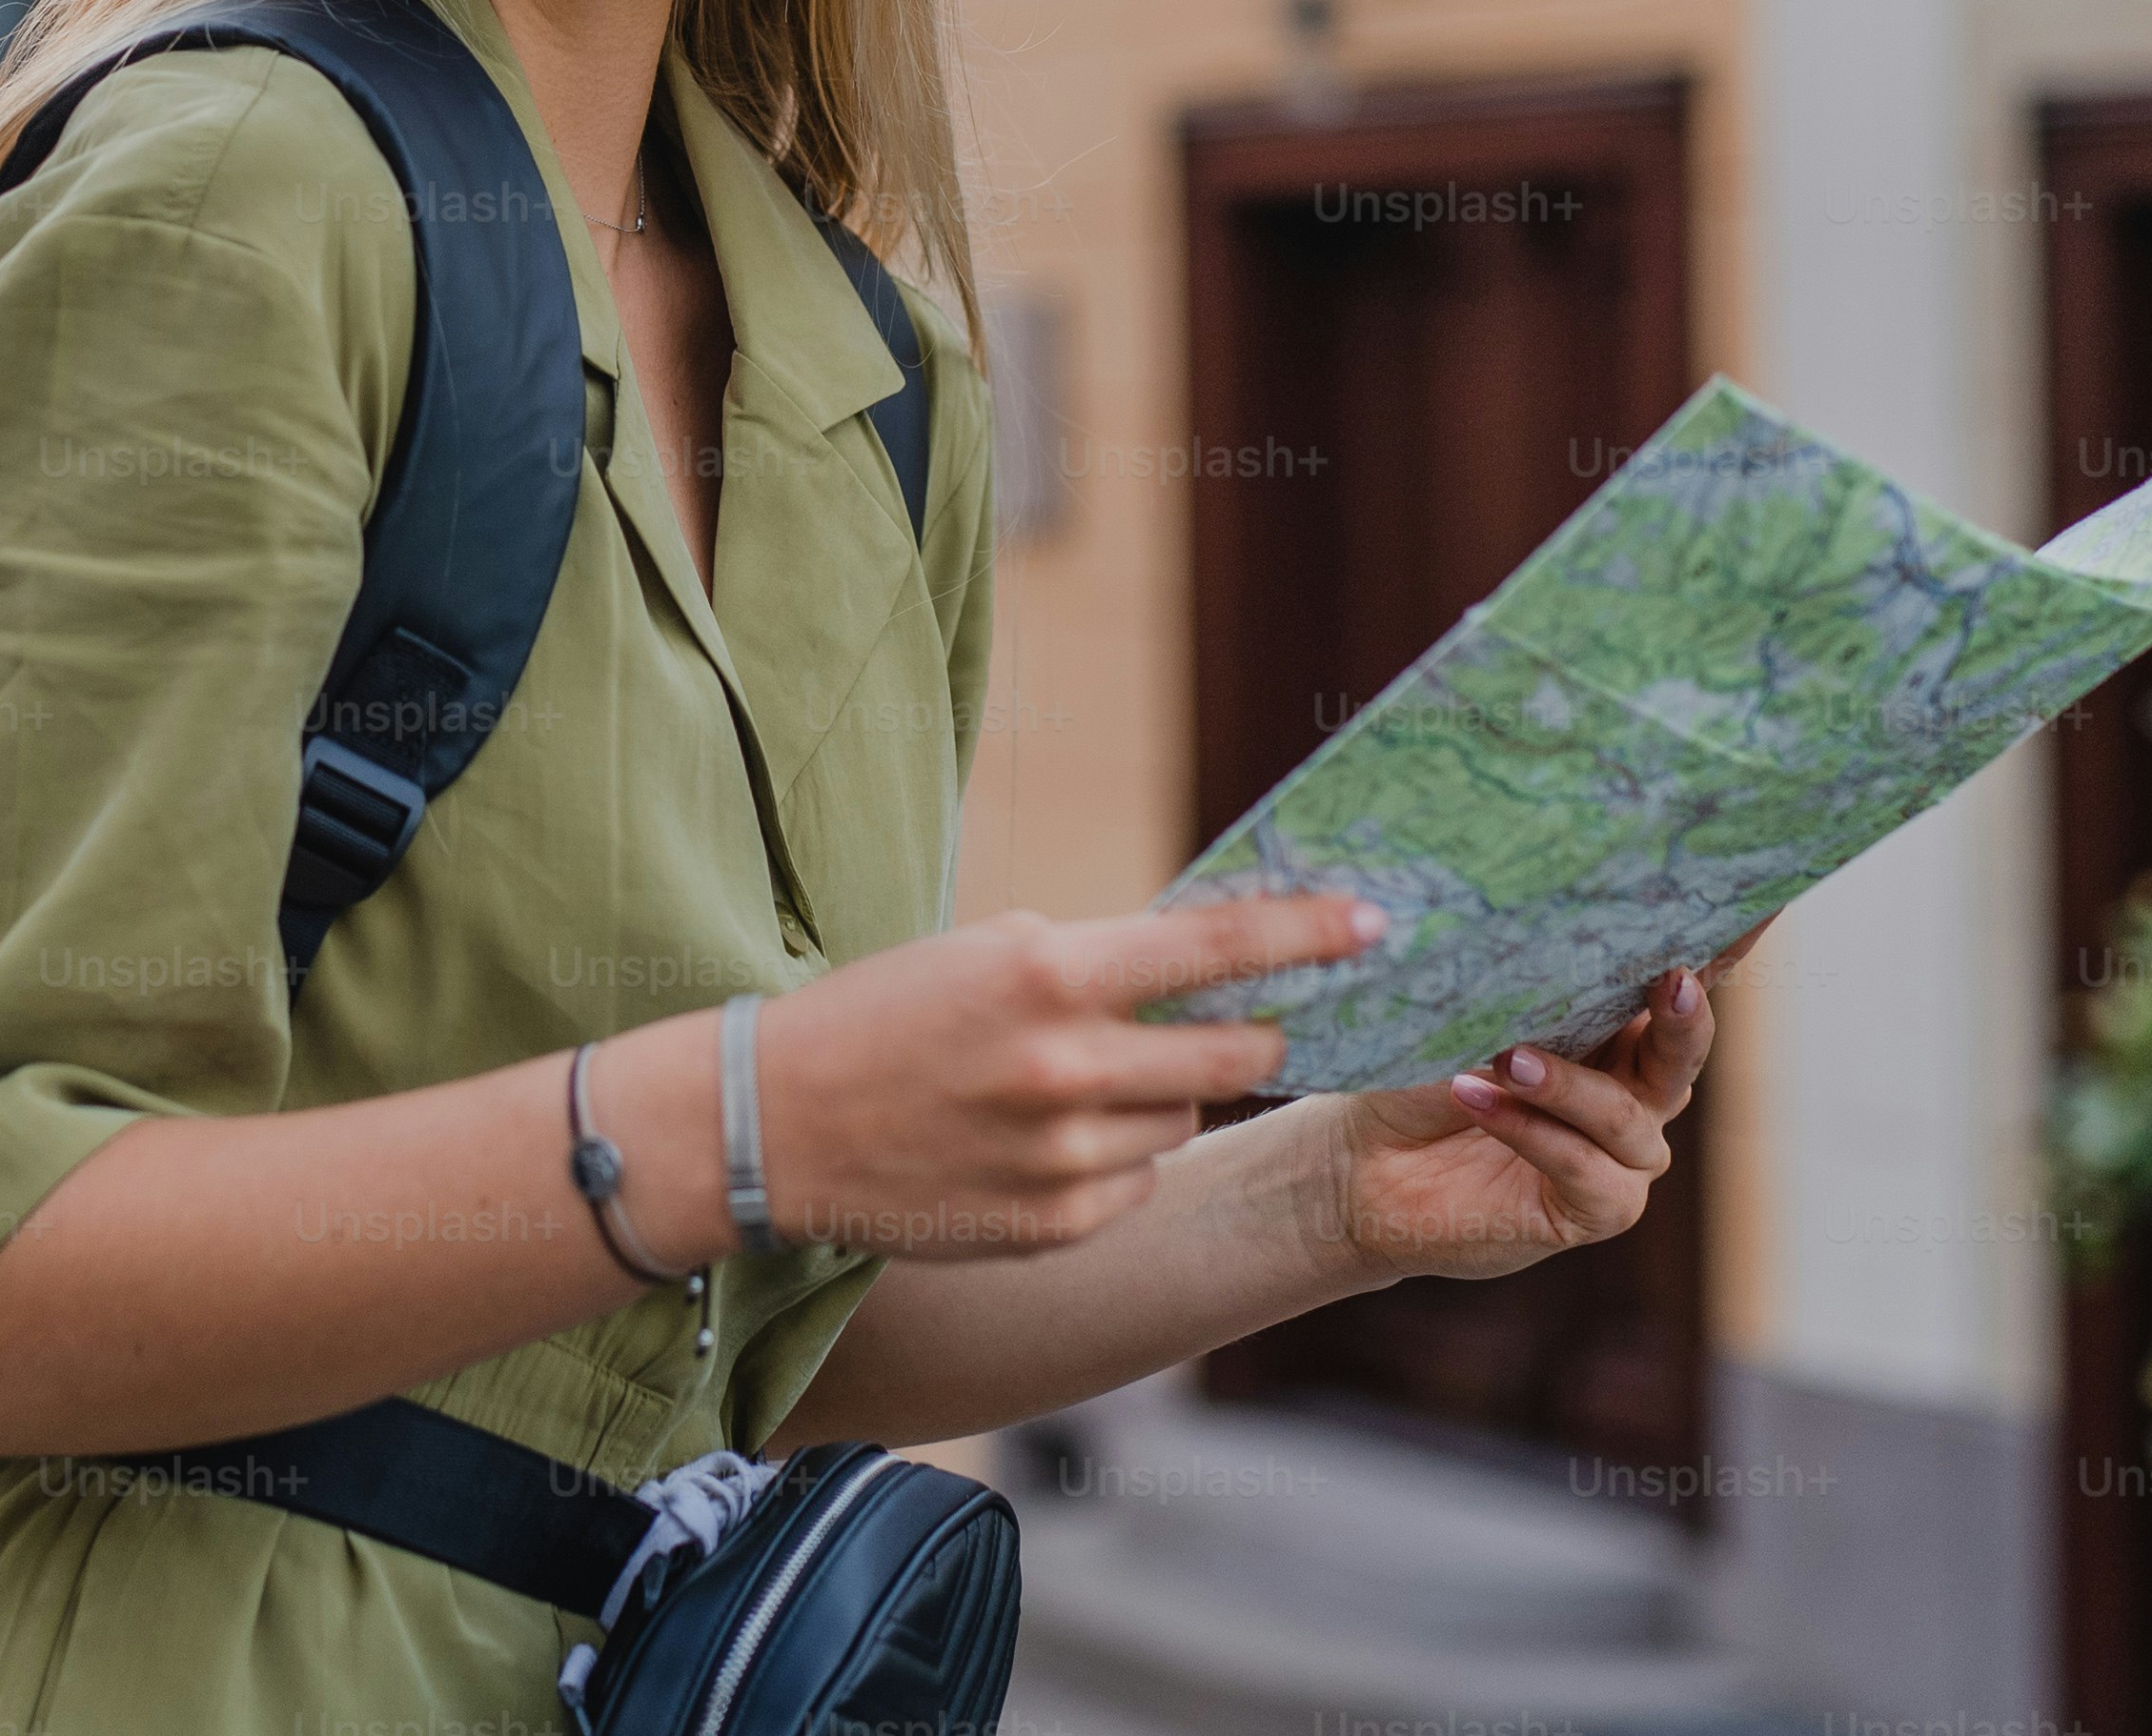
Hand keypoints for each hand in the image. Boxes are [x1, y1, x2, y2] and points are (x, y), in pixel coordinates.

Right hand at [739, 894, 1375, 1262]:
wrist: (777, 1126)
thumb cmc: (885, 1017)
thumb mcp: (989, 954)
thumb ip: (1100, 961)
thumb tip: (1215, 962)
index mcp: (1049, 977)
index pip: (1216, 948)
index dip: (1308, 933)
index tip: (1375, 924)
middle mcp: (1069, 1069)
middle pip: (1237, 1051)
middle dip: (1248, 1034)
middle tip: (1231, 1023)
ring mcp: (1066, 1159)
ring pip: (1187, 1118)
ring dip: (1160, 1096)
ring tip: (1070, 1086)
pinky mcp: (1057, 1226)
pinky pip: (1141, 1182)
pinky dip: (1117, 1159)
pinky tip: (1042, 1144)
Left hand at [1327, 941, 1744, 1282]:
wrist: (1363, 1165)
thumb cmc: (1417, 1074)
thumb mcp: (1463, 1014)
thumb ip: (1515, 984)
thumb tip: (1531, 922)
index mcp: (1613, 1026)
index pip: (1680, 979)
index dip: (1723, 945)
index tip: (1758, 898)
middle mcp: (1632, 1088)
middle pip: (1683, 1049)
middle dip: (1684, 1014)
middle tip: (1671, 980)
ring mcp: (1619, 1153)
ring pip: (1626, 1115)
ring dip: (1569, 1084)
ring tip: (1507, 1057)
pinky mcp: (1593, 1208)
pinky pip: (1585, 1169)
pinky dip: (1533, 1132)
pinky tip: (1478, 1098)